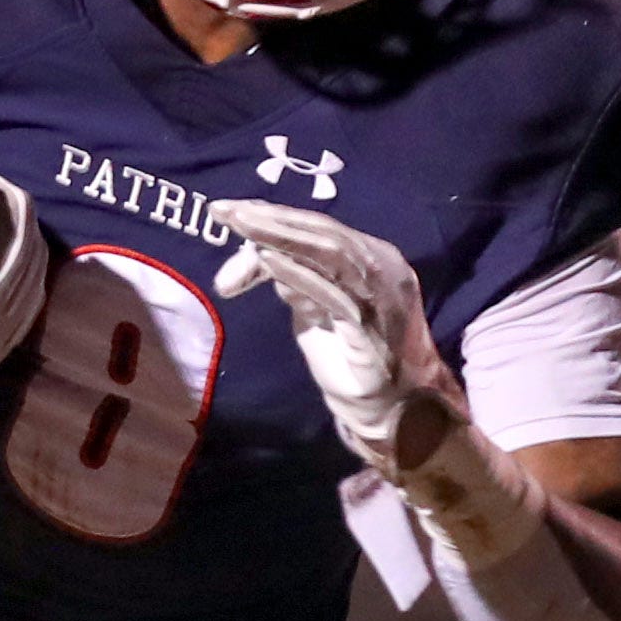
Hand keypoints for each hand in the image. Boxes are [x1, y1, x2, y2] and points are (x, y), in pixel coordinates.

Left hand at [207, 199, 463, 478]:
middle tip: (224, 210)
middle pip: (322, 231)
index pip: (319, 228)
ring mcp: (382, 293)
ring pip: (329, 252)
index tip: (229, 210)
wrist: (396, 410)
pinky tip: (268, 260)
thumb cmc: (354, 360)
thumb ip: (293, 283)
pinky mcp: (372, 325)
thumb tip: (256, 256)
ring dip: (280, 236)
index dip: (273, 216)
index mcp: (370, 258)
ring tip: (242, 224)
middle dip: (270, 218)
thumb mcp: (315, 313)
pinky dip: (299, 274)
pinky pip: (333, 293)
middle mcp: (382, 266)